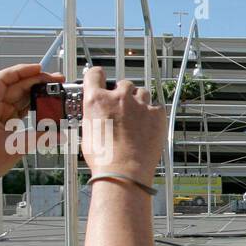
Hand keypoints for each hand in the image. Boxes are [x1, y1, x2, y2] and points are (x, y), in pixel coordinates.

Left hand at [0, 63, 63, 184]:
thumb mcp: (12, 148)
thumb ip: (37, 139)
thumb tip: (58, 135)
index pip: (2, 80)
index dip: (21, 71)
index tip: (39, 69)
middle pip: (14, 86)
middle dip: (35, 80)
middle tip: (55, 80)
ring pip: (18, 95)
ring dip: (35, 91)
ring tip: (54, 89)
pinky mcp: (3, 121)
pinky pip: (19, 108)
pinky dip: (32, 105)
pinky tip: (45, 104)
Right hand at [79, 65, 166, 180]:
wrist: (124, 172)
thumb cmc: (104, 158)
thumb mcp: (88, 132)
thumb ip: (94, 115)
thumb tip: (97, 114)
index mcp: (96, 100)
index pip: (95, 74)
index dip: (98, 76)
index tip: (101, 79)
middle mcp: (118, 97)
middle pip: (123, 83)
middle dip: (123, 93)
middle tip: (123, 108)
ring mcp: (139, 105)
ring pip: (141, 92)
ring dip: (139, 101)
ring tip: (137, 117)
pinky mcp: (157, 115)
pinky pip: (157, 107)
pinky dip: (153, 113)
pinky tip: (149, 125)